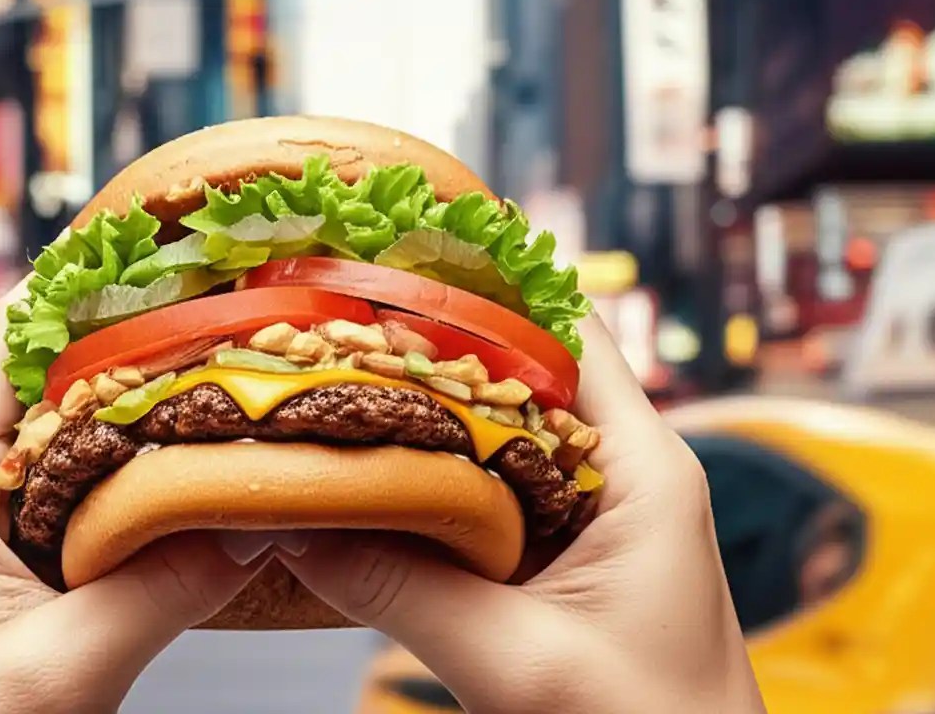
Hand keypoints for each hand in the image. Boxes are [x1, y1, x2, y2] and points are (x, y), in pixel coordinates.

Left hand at [0, 289, 265, 713]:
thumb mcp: (57, 668)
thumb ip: (161, 587)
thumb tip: (263, 517)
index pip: (11, 339)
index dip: (85, 280)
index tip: (168, 238)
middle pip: (56, 375)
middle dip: (142, 337)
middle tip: (234, 304)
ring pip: (84, 435)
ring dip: (154, 408)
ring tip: (240, 370)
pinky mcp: (26, 563)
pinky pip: (96, 495)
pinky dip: (152, 474)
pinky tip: (210, 469)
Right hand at [279, 315, 766, 712]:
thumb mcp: (516, 661)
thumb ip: (402, 592)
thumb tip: (291, 523)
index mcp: (643, 466)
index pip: (566, 330)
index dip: (480, 291)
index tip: (385, 272)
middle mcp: (617, 472)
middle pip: (518, 375)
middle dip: (427, 355)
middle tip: (331, 335)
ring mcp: (586, 516)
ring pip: (494, 438)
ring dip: (421, 424)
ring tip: (332, 394)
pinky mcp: (556, 559)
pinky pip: (484, 498)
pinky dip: (428, 487)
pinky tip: (368, 486)